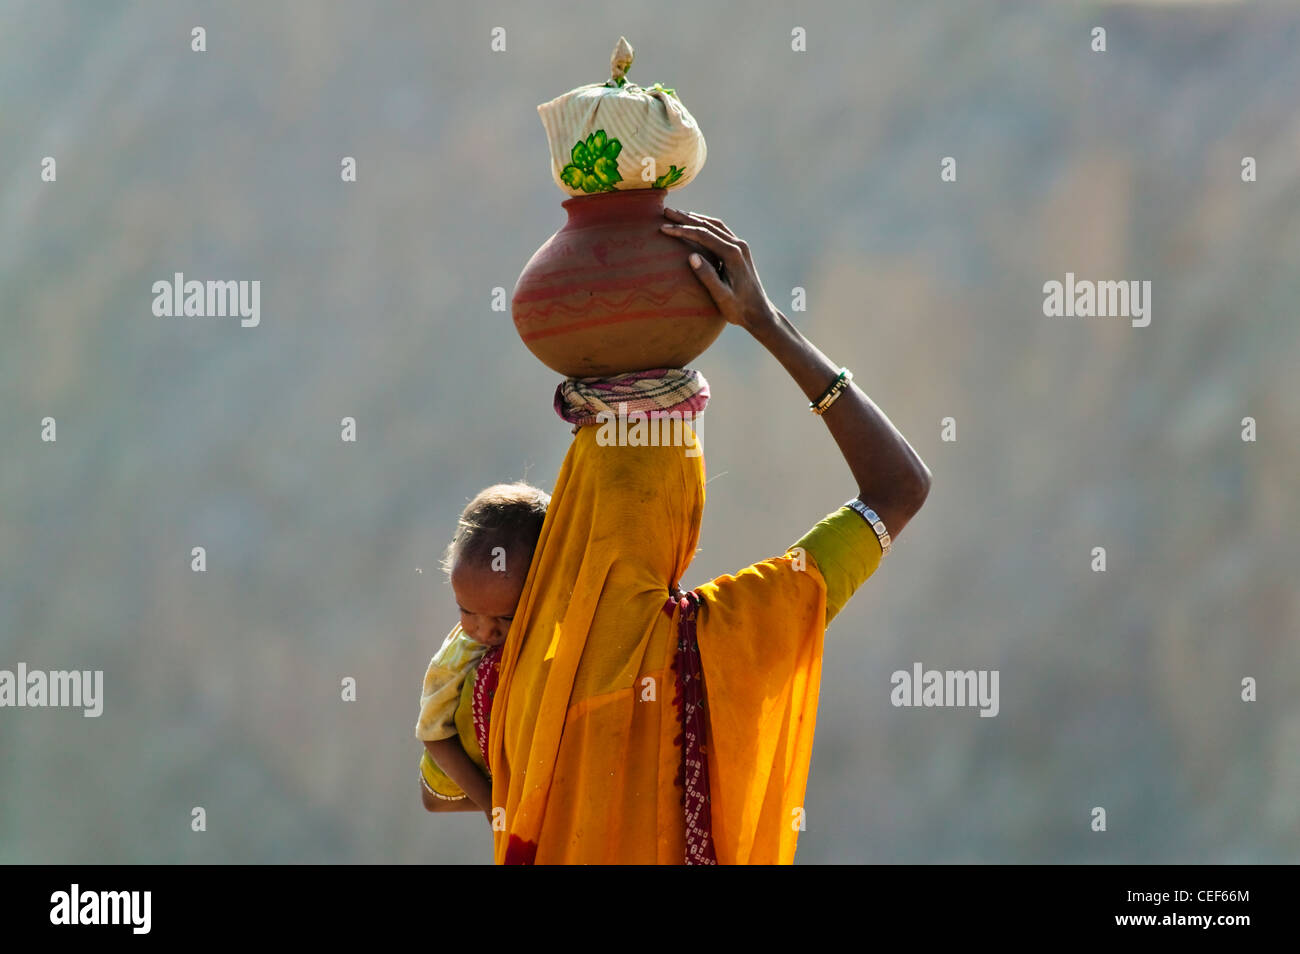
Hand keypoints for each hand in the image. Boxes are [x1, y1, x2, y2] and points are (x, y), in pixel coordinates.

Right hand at [660, 208, 778, 332]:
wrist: (759, 312)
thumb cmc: (739, 308)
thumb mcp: (722, 296)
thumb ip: (708, 277)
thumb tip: (691, 257)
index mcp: (732, 254)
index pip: (703, 235)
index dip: (682, 230)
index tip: (664, 228)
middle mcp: (738, 245)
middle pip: (709, 225)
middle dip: (686, 218)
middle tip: (666, 211)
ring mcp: (740, 246)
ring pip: (715, 225)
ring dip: (696, 218)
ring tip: (677, 214)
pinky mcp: (740, 250)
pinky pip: (721, 232)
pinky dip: (706, 225)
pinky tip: (696, 225)